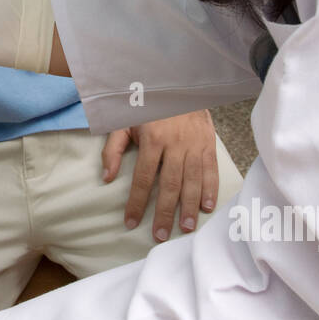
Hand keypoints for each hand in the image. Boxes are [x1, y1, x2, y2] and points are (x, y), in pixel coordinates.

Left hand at [102, 109, 218, 241]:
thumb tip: (107, 177)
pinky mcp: (209, 143)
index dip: (136, 202)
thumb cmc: (146, 106)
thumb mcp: (123, 121)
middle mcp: (175, 144)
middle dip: (165, 213)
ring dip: (189, 207)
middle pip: (170, 185)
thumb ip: (113, 149)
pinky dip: (210, 189)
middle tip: (160, 236)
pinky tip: (207, 207)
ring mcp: (194, 144)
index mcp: (152, 139)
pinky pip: (211, 170)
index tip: (131, 223)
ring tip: (187, 228)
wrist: (178, 83)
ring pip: (192, 181)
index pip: (143, 178)